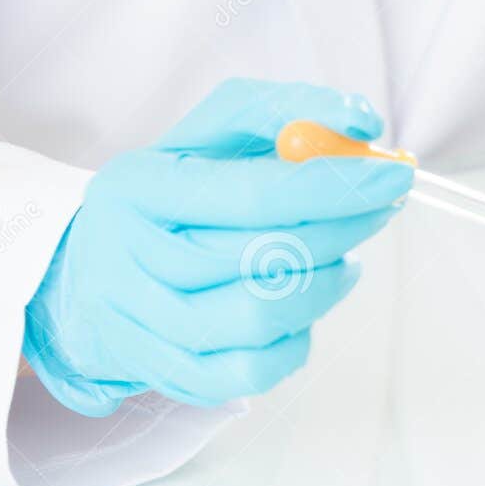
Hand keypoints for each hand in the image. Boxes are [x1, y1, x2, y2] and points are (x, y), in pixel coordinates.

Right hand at [22, 78, 412, 415]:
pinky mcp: (166, 373)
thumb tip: (359, 121)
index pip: (254, 194)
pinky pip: (253, 372)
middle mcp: (131, 259)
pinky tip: (304, 307)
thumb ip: (281, 112)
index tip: (394, 175)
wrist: (91, 266)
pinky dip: (296, 341)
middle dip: (344, 229)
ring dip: (326, 287)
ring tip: (342, 259)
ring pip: (263, 319)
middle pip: (266, 257)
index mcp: (138, 188)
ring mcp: (143, 325)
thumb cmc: (173, 192)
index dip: (335, 187)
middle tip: (380, 208)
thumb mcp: (208, 135)